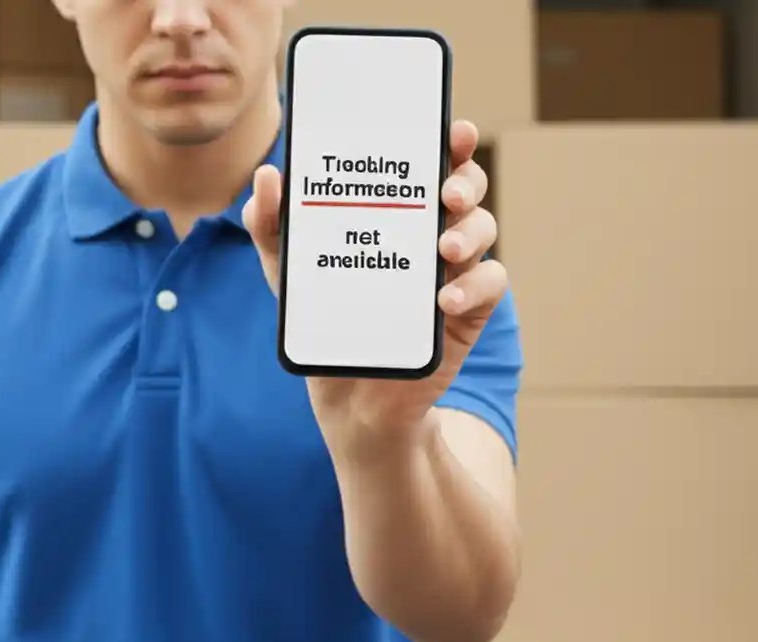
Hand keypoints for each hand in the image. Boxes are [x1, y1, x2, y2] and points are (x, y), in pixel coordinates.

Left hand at [243, 119, 505, 447]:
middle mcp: (434, 231)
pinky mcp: (468, 312)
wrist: (346, 394)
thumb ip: (271, 224)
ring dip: (470, 232)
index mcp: (399, 210)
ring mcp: (456, 270)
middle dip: (466, 180)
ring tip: (445, 249)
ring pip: (485, 229)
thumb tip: (269, 177)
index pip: (431, 162)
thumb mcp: (288, 268)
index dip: (450, 141)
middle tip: (445, 194)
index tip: (452, 130)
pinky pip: (489, 286)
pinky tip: (444, 299)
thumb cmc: (325, 316)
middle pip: (468, 188)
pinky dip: (473, 286)